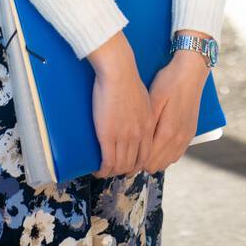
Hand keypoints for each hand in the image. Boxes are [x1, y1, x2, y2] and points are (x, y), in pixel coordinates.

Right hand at [88, 33, 154, 178]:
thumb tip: (137, 120)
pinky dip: (102, 169)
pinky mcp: (108, 136)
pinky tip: (96, 170)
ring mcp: (124, 137)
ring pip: (120, 165)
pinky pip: (107, 161)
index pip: (145, 156)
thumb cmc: (128, 81)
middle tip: (113, 169)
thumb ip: (142, 115)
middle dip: (123, 170)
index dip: (135, 164)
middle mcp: (139, 135)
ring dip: (111, 172)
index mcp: (148, 126)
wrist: (118, 72)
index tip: (127, 164)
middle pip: (132, 164)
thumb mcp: (144, 101)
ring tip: (103, 170)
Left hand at [139, 53, 207, 173]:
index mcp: (167, 132)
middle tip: (127, 153)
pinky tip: (156, 144)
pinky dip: (164, 155)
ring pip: (166, 163)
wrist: (192, 71)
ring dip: (153, 160)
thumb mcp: (153, 99)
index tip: (120, 159)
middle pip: (155, 166)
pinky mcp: (190, 133)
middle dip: (140, 164)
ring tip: (140, 150)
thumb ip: (146, 124)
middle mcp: (178, 139)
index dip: (132, 163)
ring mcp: (186, 137)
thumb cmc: (169, 81)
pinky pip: (175, 155)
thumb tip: (134, 144)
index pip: (146, 161)